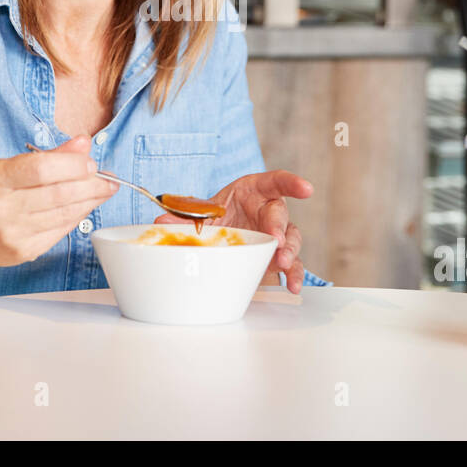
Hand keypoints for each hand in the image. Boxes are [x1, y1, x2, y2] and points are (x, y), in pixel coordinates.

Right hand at [0, 135, 118, 267]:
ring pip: (64, 215)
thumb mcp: (6, 166)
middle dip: (91, 185)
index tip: (90, 162)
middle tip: (108, 179)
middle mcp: (1, 208)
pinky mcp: (23, 251)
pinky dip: (77, 216)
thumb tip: (83, 143)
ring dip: (90, 201)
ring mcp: (12, 234)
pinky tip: (85, 206)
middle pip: (58, 194)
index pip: (41, 169)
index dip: (72, 165)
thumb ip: (47, 156)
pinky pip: (60, 231)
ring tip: (104, 190)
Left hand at [154, 170, 311, 293]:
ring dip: (289, 251)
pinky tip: (293, 285)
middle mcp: (269, 210)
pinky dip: (294, 274)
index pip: (276, 181)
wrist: (219, 233)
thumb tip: (160, 222)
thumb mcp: (202, 214)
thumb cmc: (217, 216)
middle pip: (280, 214)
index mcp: (254, 191)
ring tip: (283, 263)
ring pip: (292, 239)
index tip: (306, 189)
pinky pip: (292, 264)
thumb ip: (184, 217)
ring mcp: (277, 234)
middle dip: (279, 227)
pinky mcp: (278, 256)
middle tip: (276, 240)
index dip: (291, 183)